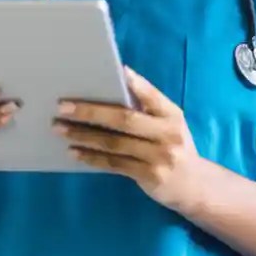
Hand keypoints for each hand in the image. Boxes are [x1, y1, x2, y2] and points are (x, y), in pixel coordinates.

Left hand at [54, 66, 202, 210]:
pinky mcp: (149, 176)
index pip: (152, 96)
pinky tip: (74, 151)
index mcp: (172, 115)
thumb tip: (120, 79)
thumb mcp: (169, 124)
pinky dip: (92, 157)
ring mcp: (159, 157)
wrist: (195, 185)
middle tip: (63, 107)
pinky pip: (114, 164)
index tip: (116, 70)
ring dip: (84, 135)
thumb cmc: (172, 146)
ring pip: (114, 143)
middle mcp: (168, 134)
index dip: (136, 84)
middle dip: (91, 112)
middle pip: (124, 120)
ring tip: (60, 128)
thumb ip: (148, 106)